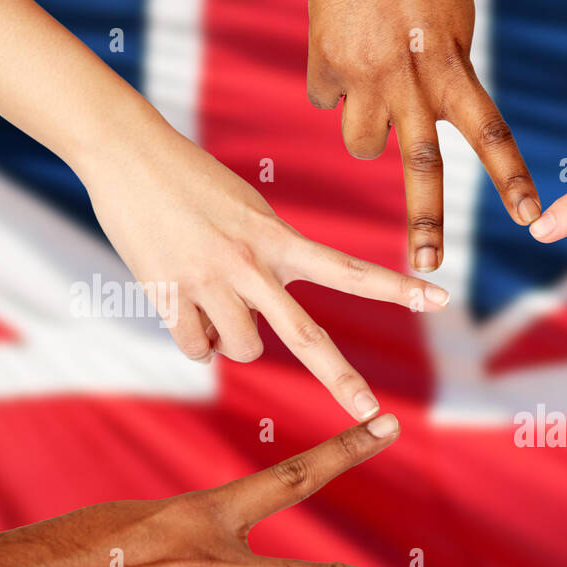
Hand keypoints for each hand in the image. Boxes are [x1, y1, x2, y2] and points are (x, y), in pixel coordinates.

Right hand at [80, 122, 450, 421]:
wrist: (125, 151)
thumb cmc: (194, 182)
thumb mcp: (250, 213)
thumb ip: (268, 267)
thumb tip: (247, 339)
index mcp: (278, 240)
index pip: (349, 270)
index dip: (396, 288)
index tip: (441, 299)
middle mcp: (251, 263)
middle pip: (305, 336)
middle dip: (342, 380)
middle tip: (373, 415)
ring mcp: (209, 280)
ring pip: (241, 350)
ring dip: (232, 341)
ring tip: (212, 300)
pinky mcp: (165, 292)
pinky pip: (195, 347)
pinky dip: (194, 339)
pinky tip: (180, 303)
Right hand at [307, 0, 539, 272]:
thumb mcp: (451, 24)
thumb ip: (451, 76)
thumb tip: (437, 115)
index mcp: (450, 68)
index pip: (491, 132)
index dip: (510, 177)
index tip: (530, 218)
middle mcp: (409, 82)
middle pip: (422, 167)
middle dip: (426, 223)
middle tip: (429, 264)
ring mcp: (363, 79)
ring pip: (362, 144)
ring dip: (367, 130)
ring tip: (372, 85)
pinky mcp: (324, 68)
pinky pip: (326, 99)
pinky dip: (333, 86)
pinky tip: (340, 52)